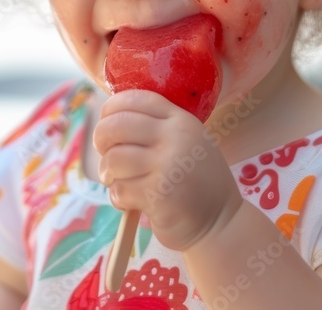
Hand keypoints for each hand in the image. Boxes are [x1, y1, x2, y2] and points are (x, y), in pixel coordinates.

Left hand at [92, 89, 243, 251]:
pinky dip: (118, 197)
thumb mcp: (186, 142)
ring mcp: (168, 165)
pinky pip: (120, 189)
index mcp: (181, 120)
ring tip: (118, 181)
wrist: (220, 222)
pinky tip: (131, 202)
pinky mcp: (159, 194)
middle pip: (117, 125)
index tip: (107, 123)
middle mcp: (176, 137)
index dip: (112, 108)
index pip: (136, 99)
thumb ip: (156, 128)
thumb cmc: (195, 181)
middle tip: (105, 153)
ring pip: (114, 158)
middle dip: (101, 139)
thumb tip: (109, 120)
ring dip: (108, 173)